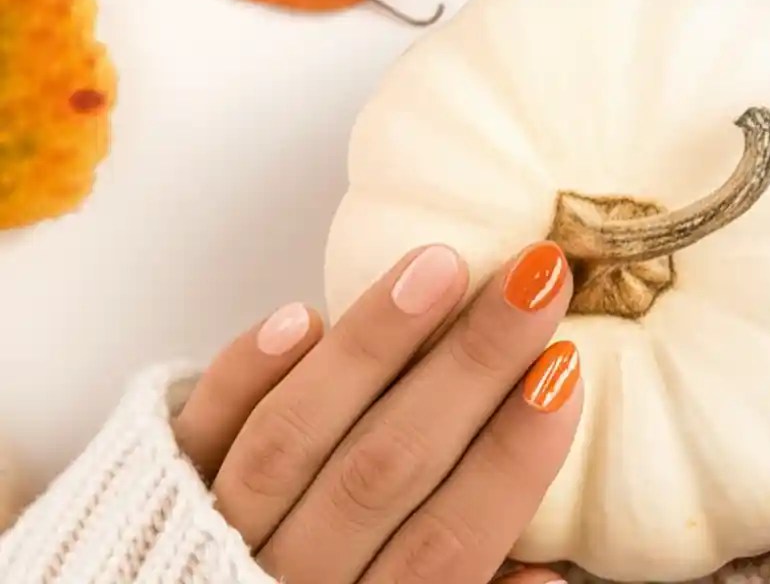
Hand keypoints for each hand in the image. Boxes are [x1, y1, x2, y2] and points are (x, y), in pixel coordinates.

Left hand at [171, 242, 580, 583]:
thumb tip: (553, 574)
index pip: (451, 541)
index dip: (511, 460)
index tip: (563, 372)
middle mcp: (292, 581)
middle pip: (385, 469)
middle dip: (470, 368)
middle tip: (535, 278)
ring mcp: (212, 534)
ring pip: (296, 438)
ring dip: (372, 348)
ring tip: (439, 267)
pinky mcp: (154, 491)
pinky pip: (198, 436)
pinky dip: (244, 376)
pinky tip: (299, 316)